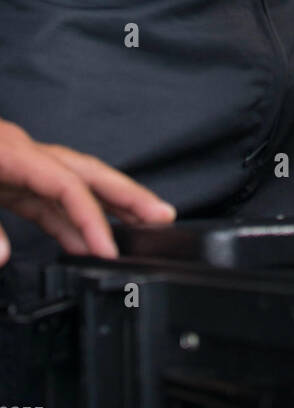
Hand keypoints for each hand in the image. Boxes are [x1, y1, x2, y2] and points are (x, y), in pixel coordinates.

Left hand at [0, 119, 175, 263]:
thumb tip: (2, 256)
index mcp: (12, 152)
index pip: (68, 184)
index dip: (93, 219)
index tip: (109, 251)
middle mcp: (26, 154)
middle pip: (90, 172)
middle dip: (129, 194)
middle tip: (163, 216)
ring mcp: (22, 166)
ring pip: (76, 184)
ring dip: (107, 207)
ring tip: (139, 230)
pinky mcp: (13, 179)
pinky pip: (50, 201)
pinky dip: (70, 222)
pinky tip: (84, 245)